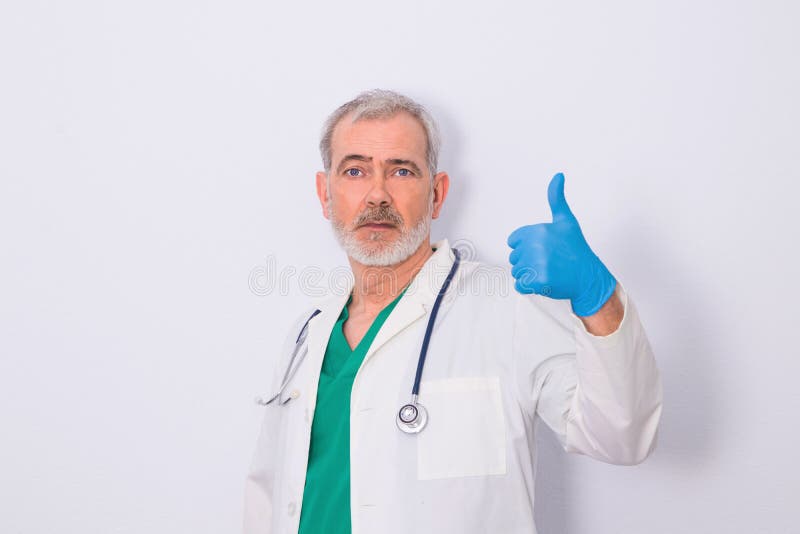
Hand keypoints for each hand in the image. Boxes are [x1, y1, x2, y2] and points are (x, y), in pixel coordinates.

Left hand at [507, 172, 616, 316]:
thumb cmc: (576, 249)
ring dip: (529, 274)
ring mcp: (537, 264)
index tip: (544, 249)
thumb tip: (558, 175)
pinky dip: (530, 287)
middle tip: (549, 261)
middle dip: (528, 261)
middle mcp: (536, 246)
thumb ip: (556, 199)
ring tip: (549, 270)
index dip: (526, 246)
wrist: (589, 277)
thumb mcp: (566, 220)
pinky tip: (545, 281)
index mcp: (538, 230)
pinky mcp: (538, 281)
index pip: (513, 241)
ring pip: (517, 271)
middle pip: (514, 257)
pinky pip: (520, 285)